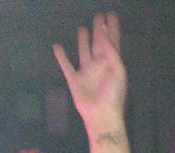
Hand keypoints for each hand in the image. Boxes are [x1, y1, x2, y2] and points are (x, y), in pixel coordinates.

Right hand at [53, 12, 125, 129]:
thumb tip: (103, 34)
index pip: (112, 41)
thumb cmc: (113, 95)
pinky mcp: (74, 80)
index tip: (110, 15)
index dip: (112, 28)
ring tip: (83, 28)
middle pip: (98, 43)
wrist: (101, 115)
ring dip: (83, 40)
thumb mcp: (118, 70)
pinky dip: (61, 56)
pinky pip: (66, 65)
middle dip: (99, 30)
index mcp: (112, 62)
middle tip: (98, 16)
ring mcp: (86, 72)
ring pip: (84, 51)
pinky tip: (56, 46)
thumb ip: (111, 51)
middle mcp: (99, 65)